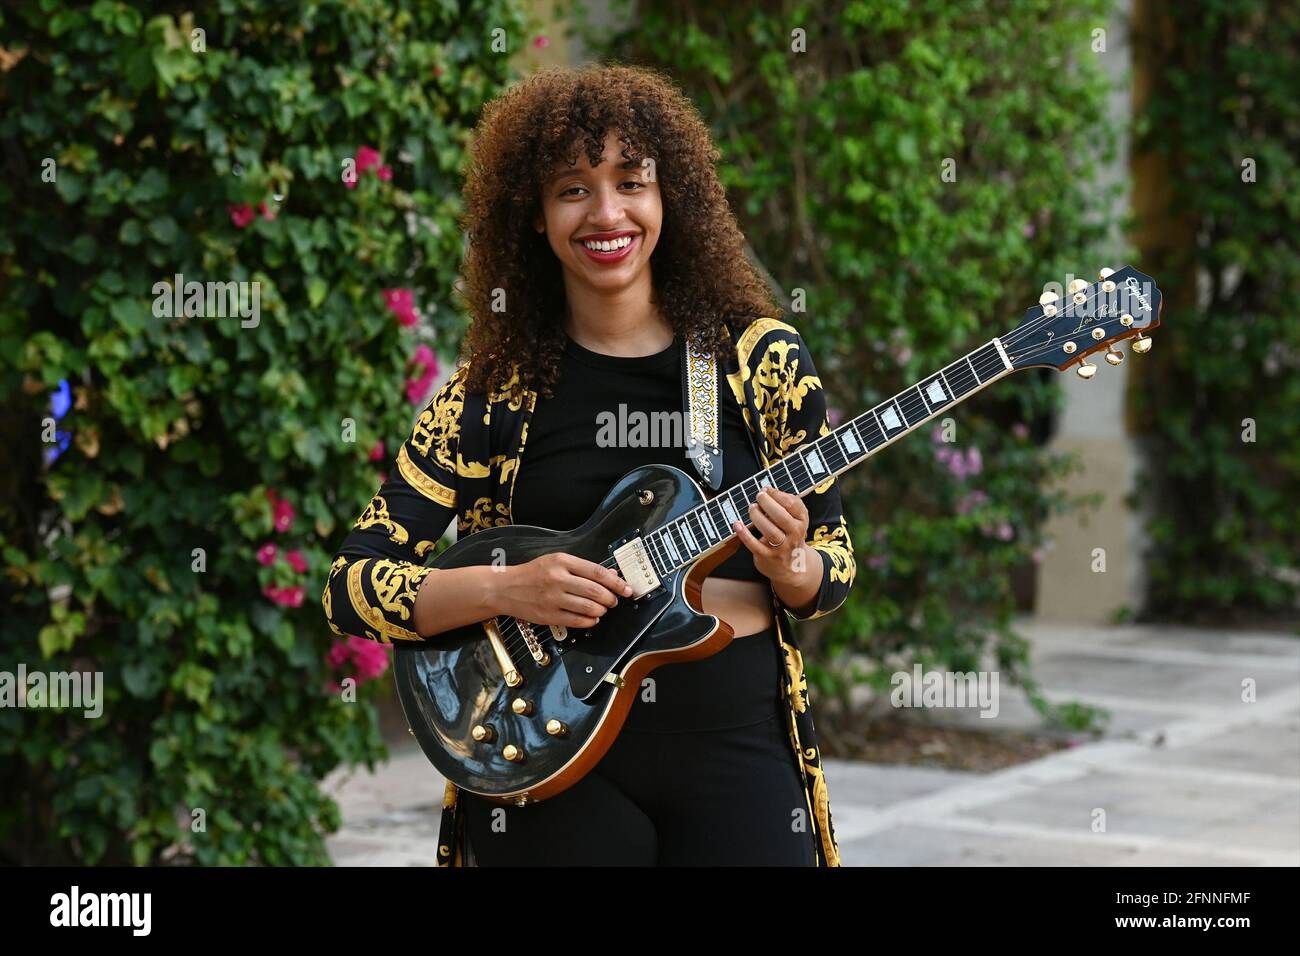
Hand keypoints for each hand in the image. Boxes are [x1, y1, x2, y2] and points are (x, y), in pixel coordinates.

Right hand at [500, 553, 632, 628]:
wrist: (505, 588)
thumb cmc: (533, 573)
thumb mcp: (557, 561)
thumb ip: (583, 568)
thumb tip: (611, 575)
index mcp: (562, 562)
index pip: (597, 572)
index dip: (616, 583)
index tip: (626, 589)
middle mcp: (557, 579)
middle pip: (595, 591)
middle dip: (611, 599)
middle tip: (614, 601)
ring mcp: (552, 599)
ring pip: (588, 608)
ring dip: (601, 611)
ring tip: (602, 609)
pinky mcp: (548, 615)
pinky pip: (577, 621)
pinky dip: (589, 622)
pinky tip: (592, 619)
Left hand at [731, 488, 809, 584]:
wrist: (793, 567)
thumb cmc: (789, 536)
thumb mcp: (795, 520)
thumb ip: (786, 506)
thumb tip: (767, 491)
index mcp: (801, 521)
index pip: (793, 504)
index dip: (778, 494)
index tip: (767, 489)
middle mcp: (794, 534)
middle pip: (782, 517)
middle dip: (768, 503)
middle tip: (759, 496)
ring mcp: (782, 547)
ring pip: (770, 530)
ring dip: (757, 516)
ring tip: (752, 508)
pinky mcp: (768, 557)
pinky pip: (754, 545)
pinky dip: (744, 534)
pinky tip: (737, 524)